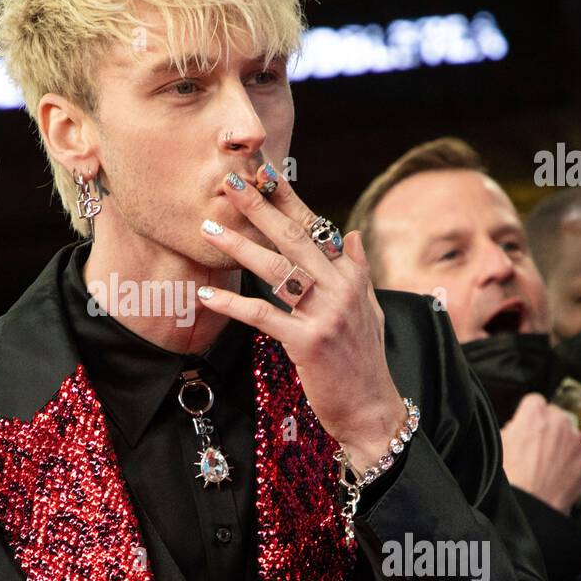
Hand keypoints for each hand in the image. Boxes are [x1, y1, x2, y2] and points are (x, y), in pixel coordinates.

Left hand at [196, 159, 406, 465]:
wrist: (372, 409)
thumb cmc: (364, 361)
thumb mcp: (369, 309)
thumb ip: (356, 270)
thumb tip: (350, 234)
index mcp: (350, 277)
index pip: (314, 228)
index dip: (287, 198)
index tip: (263, 171)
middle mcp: (341, 289)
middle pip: (293, 238)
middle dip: (259, 207)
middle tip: (229, 183)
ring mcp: (326, 315)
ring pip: (276, 270)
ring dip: (239, 247)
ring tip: (209, 229)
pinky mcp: (308, 342)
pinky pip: (264, 316)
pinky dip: (234, 305)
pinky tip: (208, 295)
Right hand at [499, 393, 580, 513]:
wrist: (528, 508)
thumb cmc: (509, 478)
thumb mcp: (497, 444)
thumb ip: (511, 427)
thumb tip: (516, 426)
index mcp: (535, 415)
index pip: (534, 400)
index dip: (526, 414)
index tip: (522, 425)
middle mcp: (560, 423)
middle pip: (554, 414)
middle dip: (545, 427)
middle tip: (530, 447)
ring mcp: (575, 442)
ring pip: (567, 433)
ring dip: (558, 442)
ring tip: (542, 463)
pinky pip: (575, 452)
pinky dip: (567, 459)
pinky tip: (552, 473)